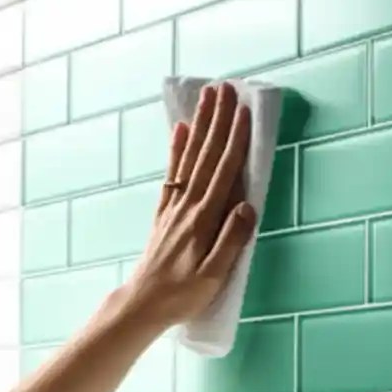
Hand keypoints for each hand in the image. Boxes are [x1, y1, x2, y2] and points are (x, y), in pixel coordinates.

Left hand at [119, 83, 256, 329]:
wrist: (143, 303)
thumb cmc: (183, 294)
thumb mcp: (214, 275)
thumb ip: (231, 239)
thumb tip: (248, 205)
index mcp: (204, 219)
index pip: (224, 171)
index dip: (234, 140)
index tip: (243, 111)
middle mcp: (188, 205)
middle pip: (206, 155)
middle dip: (217, 120)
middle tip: (225, 88)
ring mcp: (174, 206)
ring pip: (191, 157)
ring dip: (200, 126)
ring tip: (207, 98)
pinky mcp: (165, 212)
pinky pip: (173, 172)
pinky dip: (178, 149)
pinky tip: (181, 130)